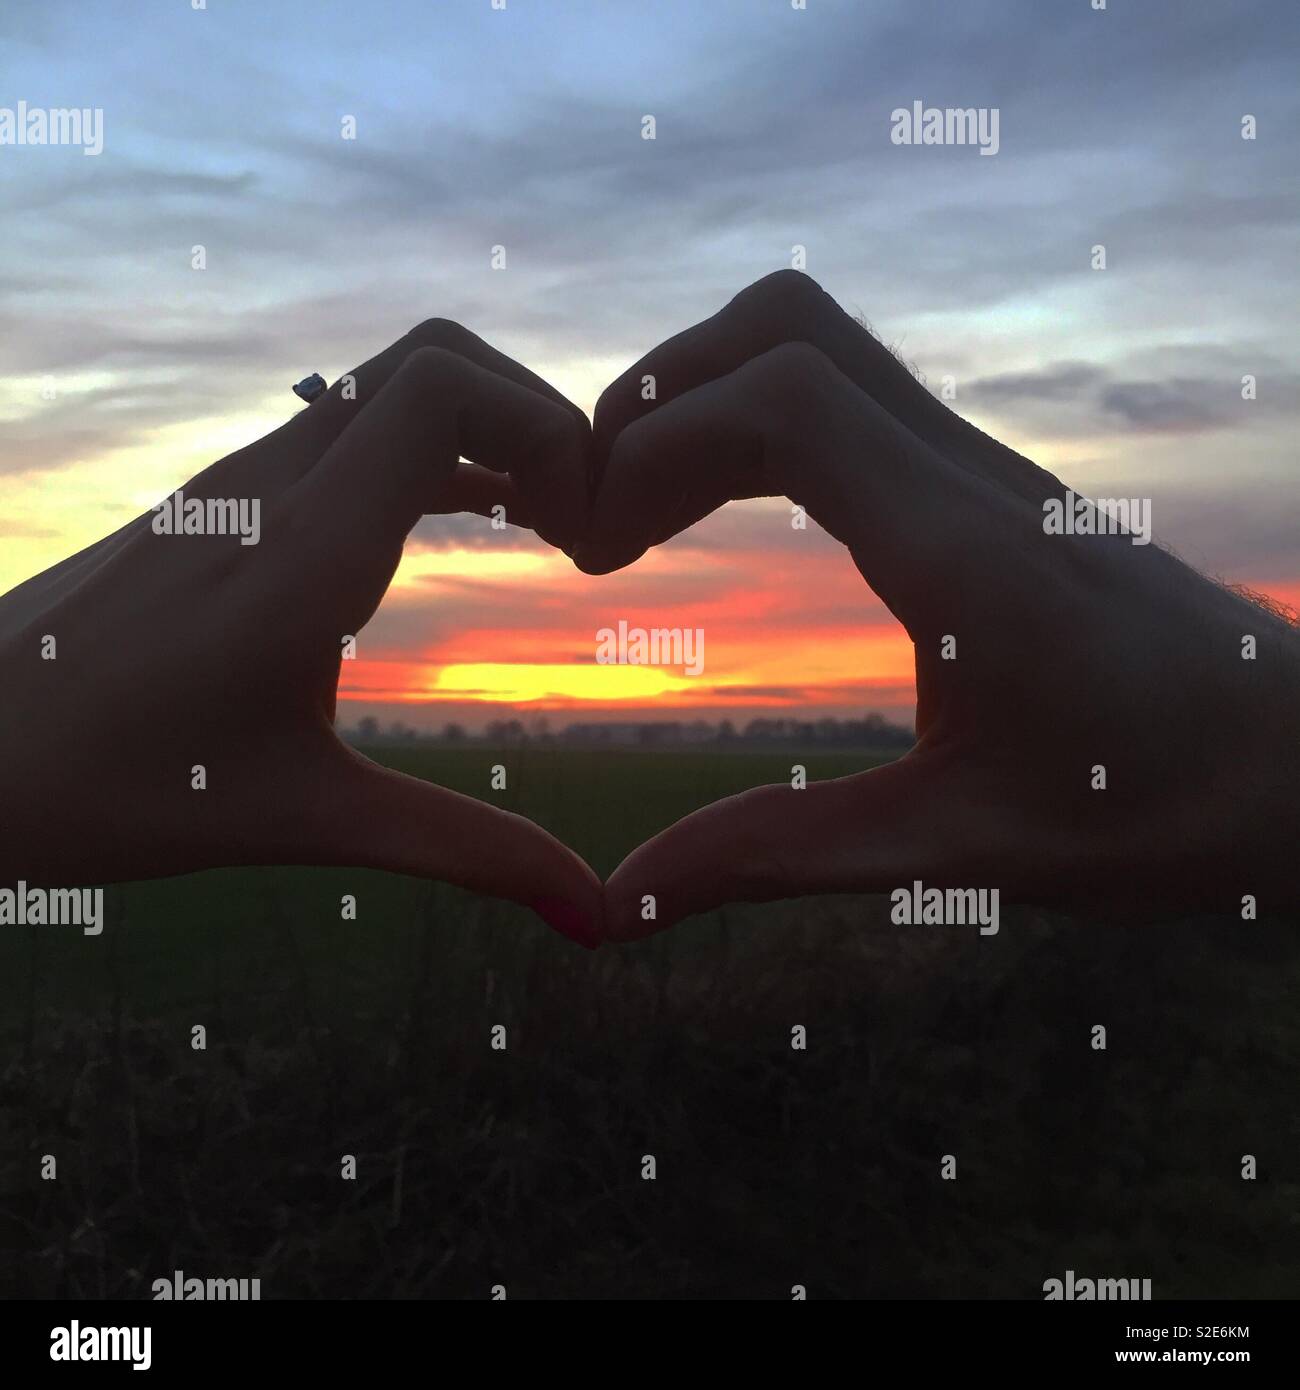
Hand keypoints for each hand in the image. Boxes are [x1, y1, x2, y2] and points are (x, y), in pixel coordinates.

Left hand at [0, 320, 601, 947]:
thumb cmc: (112, 791)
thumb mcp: (308, 820)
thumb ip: (464, 851)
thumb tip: (590, 916)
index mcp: (300, 553)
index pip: (441, 389)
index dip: (546, 428)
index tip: (587, 533)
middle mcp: (269, 487)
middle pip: (433, 357)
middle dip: (537, 417)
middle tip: (584, 522)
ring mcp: (237, 481)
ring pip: (388, 384)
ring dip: (488, 431)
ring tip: (550, 526)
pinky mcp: (222, 497)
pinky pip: (351, 429)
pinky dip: (436, 451)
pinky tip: (471, 521)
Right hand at [577, 271, 1299, 939]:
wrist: (1298, 760)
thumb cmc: (1154, 808)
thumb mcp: (954, 845)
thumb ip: (779, 856)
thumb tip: (623, 898)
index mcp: (959, 551)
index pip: (778, 401)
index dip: (651, 448)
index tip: (597, 555)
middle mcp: (969, 477)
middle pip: (783, 327)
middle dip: (655, 401)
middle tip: (600, 523)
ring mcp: (981, 467)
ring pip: (816, 342)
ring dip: (701, 401)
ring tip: (641, 517)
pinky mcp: (986, 485)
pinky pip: (848, 397)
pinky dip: (754, 426)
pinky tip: (727, 520)